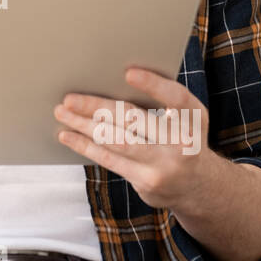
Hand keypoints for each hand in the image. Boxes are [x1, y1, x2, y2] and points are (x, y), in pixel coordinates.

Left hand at [52, 67, 212, 211]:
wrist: (199, 187)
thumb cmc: (184, 139)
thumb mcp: (187, 118)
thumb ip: (163, 100)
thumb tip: (113, 78)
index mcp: (194, 120)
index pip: (177, 99)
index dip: (154, 85)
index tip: (128, 72)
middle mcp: (183, 145)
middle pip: (134, 120)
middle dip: (97, 107)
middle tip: (69, 98)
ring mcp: (163, 166)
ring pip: (116, 142)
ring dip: (84, 126)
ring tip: (62, 113)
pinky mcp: (146, 182)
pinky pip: (109, 160)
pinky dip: (85, 146)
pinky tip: (68, 135)